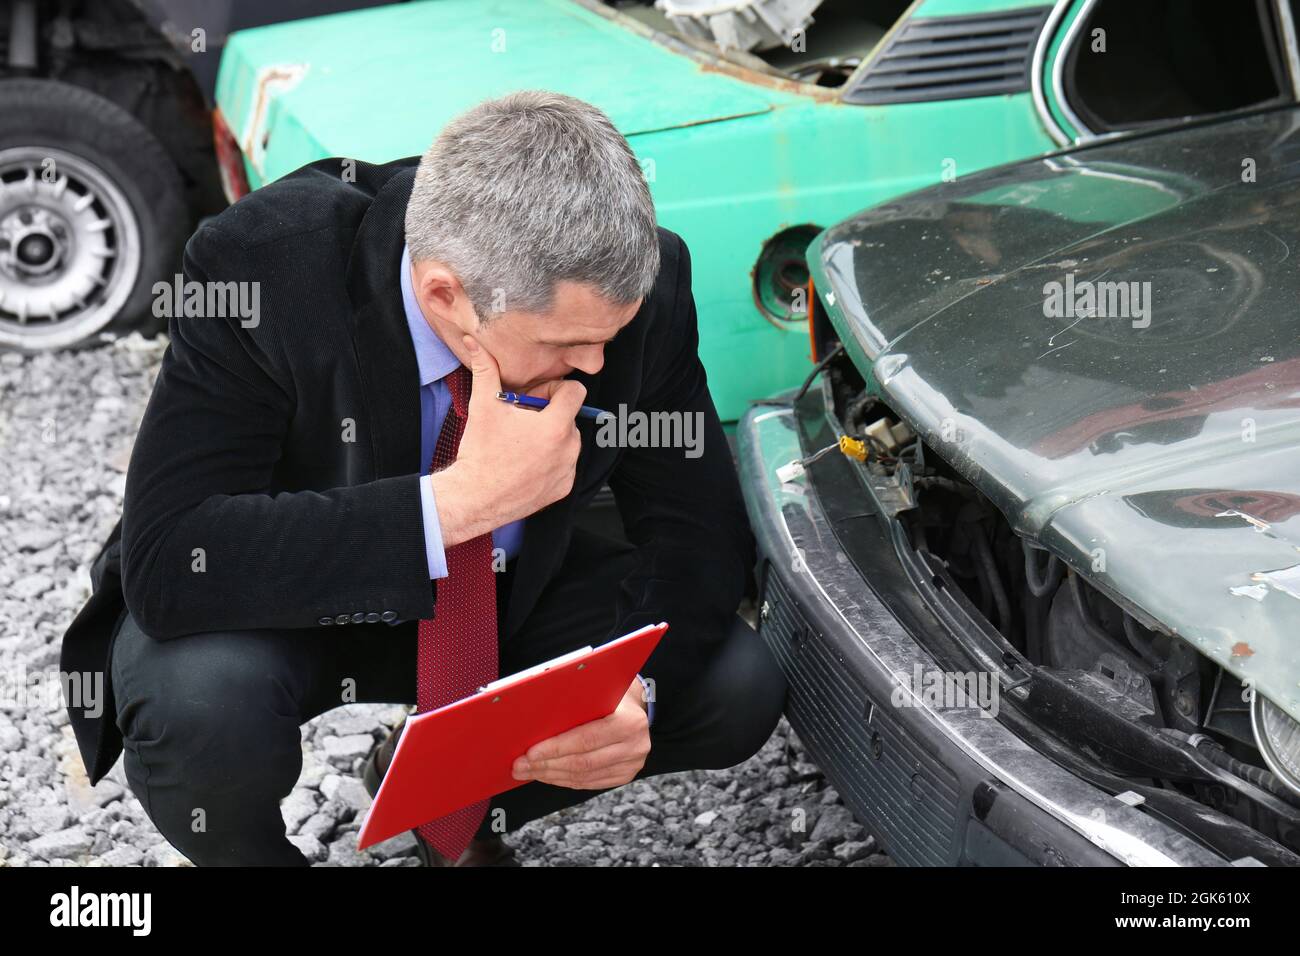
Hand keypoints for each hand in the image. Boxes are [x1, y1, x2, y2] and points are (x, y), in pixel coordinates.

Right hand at [431, 336, 583, 545]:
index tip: (534, 400)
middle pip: (569, 417)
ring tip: (521, 443)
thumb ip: (485, 370)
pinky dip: (550, 461)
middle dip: (549, 415)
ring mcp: (568, 470)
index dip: (554, 390)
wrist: (475, 498)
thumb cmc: (481, 452)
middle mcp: (569, 448)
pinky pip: (564, 466)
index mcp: (556, 425)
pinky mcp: (563, 488)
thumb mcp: (483, 407)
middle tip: (521, 422)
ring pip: (567, 441)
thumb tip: (475, 343)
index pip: (575, 391)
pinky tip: (526, 464)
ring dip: (550, 437)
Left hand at [510, 677, 650, 788]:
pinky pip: (589, 782)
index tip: (530, 753)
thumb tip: (534, 718)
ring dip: (551, 775)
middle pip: (582, 762)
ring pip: (583, 776)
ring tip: (527, 771)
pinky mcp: (625, 775)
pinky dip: (564, 780)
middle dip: (546, 765)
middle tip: (520, 766)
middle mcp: (635, 745)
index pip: (586, 739)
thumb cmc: (609, 693)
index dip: (556, 748)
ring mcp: (632, 764)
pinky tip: (547, 775)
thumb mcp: (597, 689)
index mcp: (629, 721)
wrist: (634, 705)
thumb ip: (575, 701)